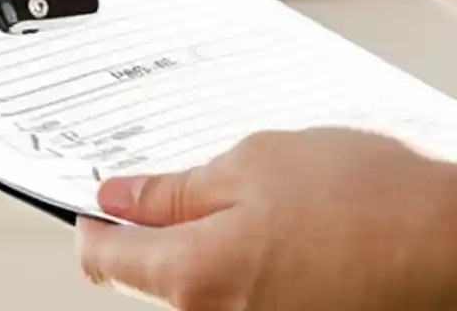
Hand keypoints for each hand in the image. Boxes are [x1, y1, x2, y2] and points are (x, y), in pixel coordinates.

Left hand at [77, 129, 456, 309]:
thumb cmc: (367, 199)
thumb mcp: (252, 165)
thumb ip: (173, 190)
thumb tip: (118, 197)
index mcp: (192, 276)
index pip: (102, 259)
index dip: (94, 221)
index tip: (100, 198)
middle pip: (150, 279)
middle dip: (155, 232)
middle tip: (189, 186)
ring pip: (199, 290)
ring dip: (207, 248)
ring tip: (259, 205)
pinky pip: (244, 300)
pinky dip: (249, 268)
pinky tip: (287, 234)